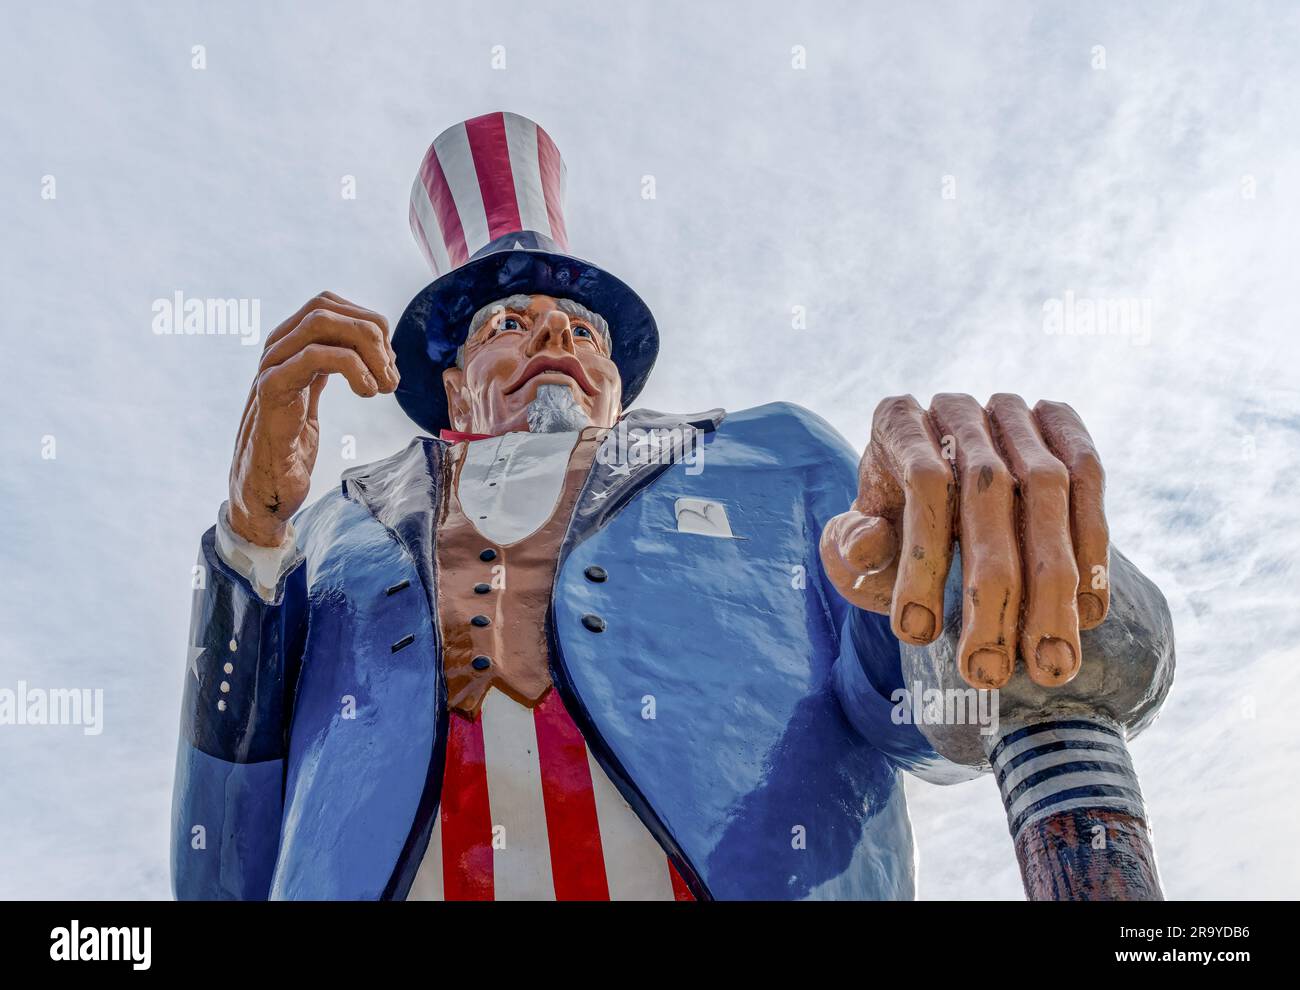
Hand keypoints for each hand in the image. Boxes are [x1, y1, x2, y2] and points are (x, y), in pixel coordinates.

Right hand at [227, 292, 397, 546]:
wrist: (264, 490)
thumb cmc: (290, 448)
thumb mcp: (312, 398)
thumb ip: (328, 369)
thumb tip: (369, 350)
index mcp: (288, 347)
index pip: (328, 303)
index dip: (368, 322)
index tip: (389, 362)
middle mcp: (276, 349)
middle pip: (325, 305)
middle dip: (370, 331)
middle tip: (391, 374)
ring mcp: (270, 367)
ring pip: (320, 323)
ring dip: (366, 348)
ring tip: (385, 385)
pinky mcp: (271, 391)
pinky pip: (313, 356)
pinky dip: (352, 367)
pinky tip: (368, 393)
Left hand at [820, 394, 1108, 688]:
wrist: (937, 499)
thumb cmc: (890, 530)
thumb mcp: (858, 544)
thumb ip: (853, 546)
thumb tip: (865, 546)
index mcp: (897, 422)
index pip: (924, 483)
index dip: (924, 561)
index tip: (916, 637)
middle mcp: (959, 408)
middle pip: (990, 490)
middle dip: (994, 592)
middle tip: (988, 673)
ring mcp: (1014, 412)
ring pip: (1048, 489)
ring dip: (1054, 585)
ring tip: (1051, 665)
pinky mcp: (1062, 428)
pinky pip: (1090, 479)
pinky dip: (1092, 549)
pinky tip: (1086, 615)